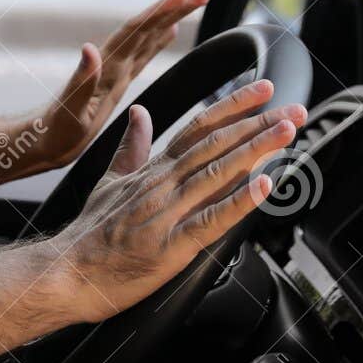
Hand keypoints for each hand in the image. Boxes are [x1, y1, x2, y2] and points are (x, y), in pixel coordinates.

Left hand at [30, 0, 208, 170]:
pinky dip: (157, 41)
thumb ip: (82, 80)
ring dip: (169, 18)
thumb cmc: (54, 131)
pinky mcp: (116, 83)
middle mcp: (112, 64)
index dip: (159, 12)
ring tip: (193, 0)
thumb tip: (90, 48)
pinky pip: (143, 56)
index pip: (135, 31)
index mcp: (106, 68)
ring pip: (147, 38)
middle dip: (173, 9)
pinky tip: (169, 31)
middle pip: (146, 28)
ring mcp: (115, 72)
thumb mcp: (69, 109)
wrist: (42, 141)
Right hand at [56, 78, 306, 322]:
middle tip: (294, 109)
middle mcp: (163, 184)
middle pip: (216, 144)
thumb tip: (139, 114)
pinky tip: (263, 185)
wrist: (68, 272)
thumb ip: (131, 147)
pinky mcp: (172, 245)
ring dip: (256, 151)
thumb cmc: (90, 233)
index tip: (264, 91)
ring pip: (218, 174)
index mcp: (152, 170)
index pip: (198, 127)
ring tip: (286, 133)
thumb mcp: (110, 180)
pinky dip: (239, 201)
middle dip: (258, 124)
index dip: (233, 106)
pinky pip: (211, 219)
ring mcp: (167, 212)